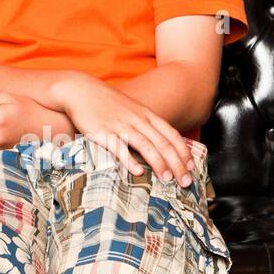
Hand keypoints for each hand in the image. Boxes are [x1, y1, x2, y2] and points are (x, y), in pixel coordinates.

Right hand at [59, 77, 193, 185]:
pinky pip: (120, 148)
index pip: (172, 135)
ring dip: (159, 163)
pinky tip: (138, 172)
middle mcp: (138, 120)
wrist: (81, 91)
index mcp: (147, 115)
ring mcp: (121, 126)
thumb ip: (147, 125)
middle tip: (185, 181)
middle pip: (163, 143)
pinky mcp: (104, 132)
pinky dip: (130, 160)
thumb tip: (161, 144)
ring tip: (167, 180)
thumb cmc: (107, 104)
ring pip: (146, 146)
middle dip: (177, 164)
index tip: (192, 168)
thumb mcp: (132, 110)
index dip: (184, 153)